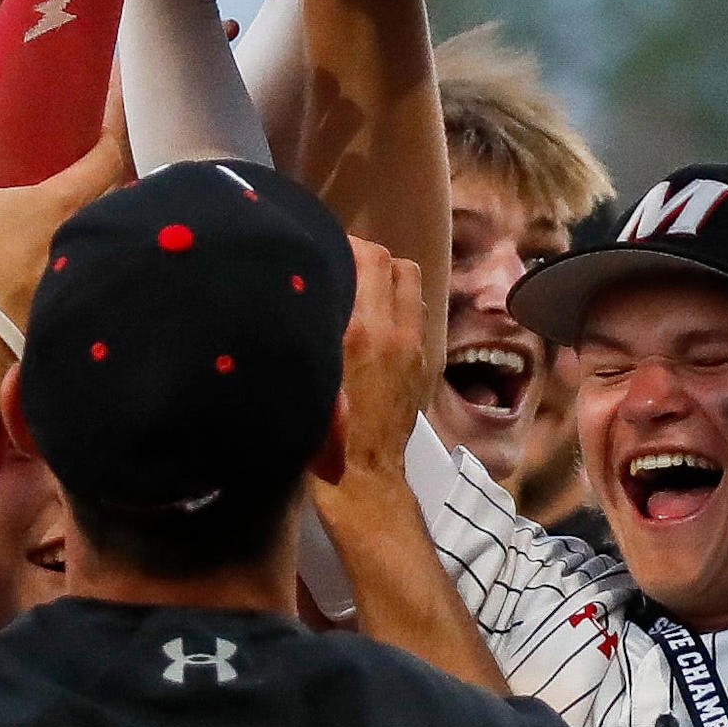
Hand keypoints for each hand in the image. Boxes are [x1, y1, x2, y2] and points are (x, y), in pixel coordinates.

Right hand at [0, 97, 131, 315]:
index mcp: (65, 200)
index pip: (108, 156)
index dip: (112, 131)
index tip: (108, 114)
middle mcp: (85, 227)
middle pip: (118, 188)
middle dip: (110, 169)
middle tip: (96, 152)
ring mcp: (83, 260)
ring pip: (108, 222)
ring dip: (103, 206)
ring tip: (86, 195)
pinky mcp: (75, 287)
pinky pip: (94, 254)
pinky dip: (91, 241)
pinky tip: (71, 243)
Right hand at [325, 237, 439, 471]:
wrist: (364, 482)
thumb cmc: (321, 435)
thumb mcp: (306, 375)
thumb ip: (311, 327)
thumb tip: (304, 289)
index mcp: (361, 331)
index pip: (371, 258)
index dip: (349, 244)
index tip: (327, 251)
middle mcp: (394, 333)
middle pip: (399, 265)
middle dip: (373, 259)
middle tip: (345, 269)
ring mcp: (414, 350)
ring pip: (412, 289)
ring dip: (389, 283)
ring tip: (359, 296)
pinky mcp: (423, 367)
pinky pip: (414, 318)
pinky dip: (396, 310)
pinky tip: (372, 328)